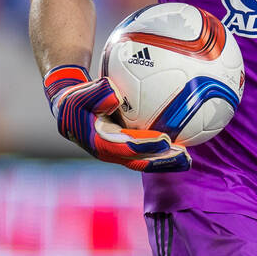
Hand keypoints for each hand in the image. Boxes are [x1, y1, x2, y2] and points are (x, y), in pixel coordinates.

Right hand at [44, 64, 190, 171]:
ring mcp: (119, 153)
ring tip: (187, 159)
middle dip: (162, 161)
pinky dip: (162, 154)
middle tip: (184, 157)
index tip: (166, 140)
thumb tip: (116, 94)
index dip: (147, 146)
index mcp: (100, 143)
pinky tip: (181, 147)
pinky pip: (146, 153)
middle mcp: (111, 153)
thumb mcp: (80, 95)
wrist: (69, 110)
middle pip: (140, 161)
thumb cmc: (75, 100)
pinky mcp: (125, 149)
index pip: (127, 148)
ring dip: (166, 162)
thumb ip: (97, 94)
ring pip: (145, 161)